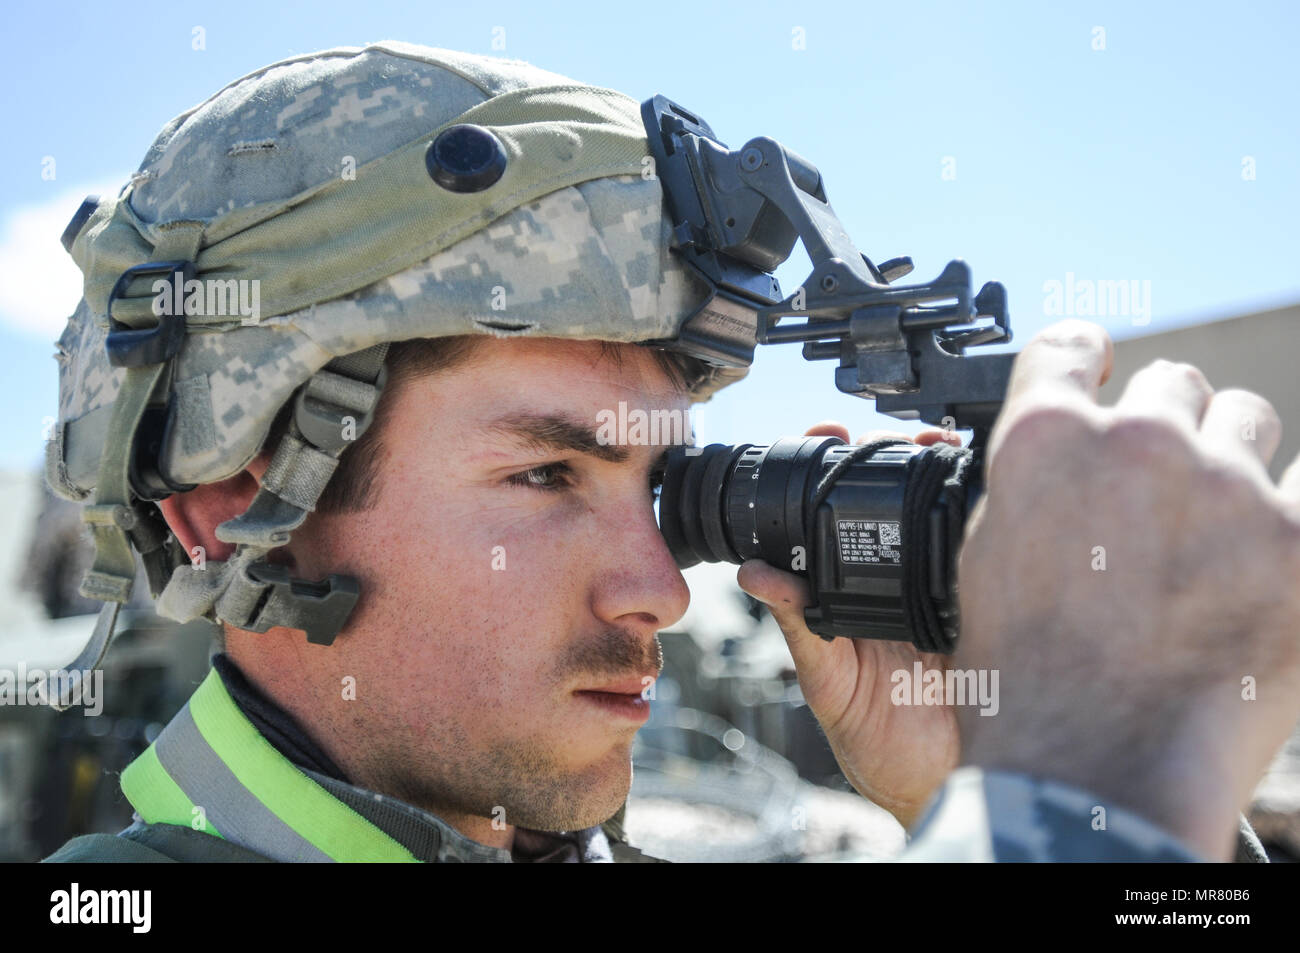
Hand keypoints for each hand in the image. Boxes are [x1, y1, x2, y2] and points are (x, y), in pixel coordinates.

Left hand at [737, 422, 963, 827]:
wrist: (930, 780)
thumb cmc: (870, 734)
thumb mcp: (825, 676)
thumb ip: (797, 623)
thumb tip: (753, 573)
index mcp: (852, 586)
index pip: (838, 507)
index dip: (836, 464)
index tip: (829, 431)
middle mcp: (897, 577)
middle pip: (895, 493)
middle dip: (895, 450)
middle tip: (894, 432)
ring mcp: (942, 584)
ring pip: (940, 509)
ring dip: (941, 469)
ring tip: (935, 442)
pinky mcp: (984, 603)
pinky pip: (984, 553)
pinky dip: (985, 516)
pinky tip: (982, 490)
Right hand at [955, 319, 1299, 860]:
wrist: (1096, 771)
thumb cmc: (1027, 685)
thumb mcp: (986, 567)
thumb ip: (1026, 492)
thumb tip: (1053, 468)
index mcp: (1043, 442)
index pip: (1065, 347)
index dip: (1081, 357)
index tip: (1094, 366)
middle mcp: (1135, 443)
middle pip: (1172, 384)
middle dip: (1166, 424)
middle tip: (1160, 486)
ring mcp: (1227, 488)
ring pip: (1250, 422)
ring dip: (1233, 459)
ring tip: (1218, 528)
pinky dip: (1290, 513)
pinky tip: (1268, 548)